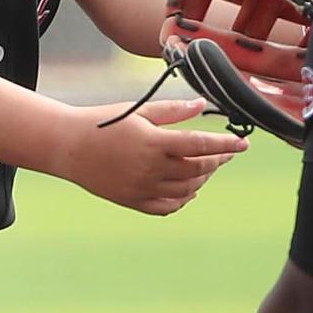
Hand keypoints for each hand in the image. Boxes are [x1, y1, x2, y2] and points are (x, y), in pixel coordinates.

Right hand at [60, 98, 247, 214]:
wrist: (69, 147)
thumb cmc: (104, 123)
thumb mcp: (140, 112)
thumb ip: (173, 111)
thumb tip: (201, 106)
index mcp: (155, 143)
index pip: (201, 146)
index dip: (226, 146)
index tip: (243, 145)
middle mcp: (152, 169)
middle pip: (198, 169)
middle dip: (218, 161)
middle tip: (226, 153)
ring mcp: (143, 189)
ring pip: (187, 189)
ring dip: (203, 178)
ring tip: (208, 167)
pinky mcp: (134, 201)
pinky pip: (168, 206)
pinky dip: (184, 199)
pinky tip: (190, 189)